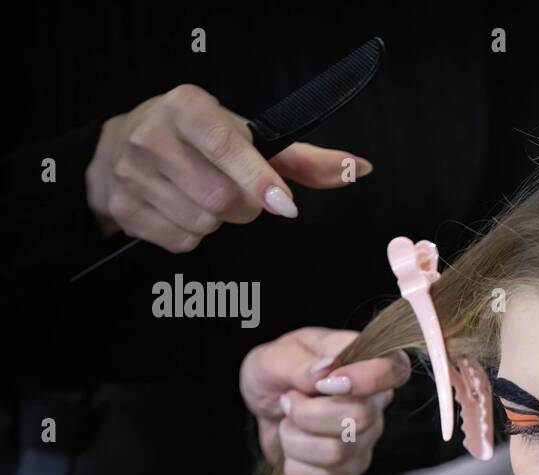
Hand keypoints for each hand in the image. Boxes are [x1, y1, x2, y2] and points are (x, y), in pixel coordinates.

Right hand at [85, 83, 373, 251]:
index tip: (285, 204)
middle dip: (244, 206)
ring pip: (203, 222)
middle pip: (222, 199)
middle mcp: (152, 134)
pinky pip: (182, 240)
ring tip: (206, 196)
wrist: (118, 150)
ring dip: (219, 221)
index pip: (228, 148)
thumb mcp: (245, 137)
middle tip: (238, 192)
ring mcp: (131, 173)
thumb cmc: (197, 142)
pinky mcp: (123, 207)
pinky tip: (183, 209)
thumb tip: (359, 169)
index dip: (260, 180)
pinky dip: (193, 234)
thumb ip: (304, 159)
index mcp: (188, 108)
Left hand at [240, 328, 410, 474]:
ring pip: (337, 452)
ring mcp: (365, 440)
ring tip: (288, 423)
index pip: (394, 370)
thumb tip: (325, 372)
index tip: (323, 384)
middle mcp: (374, 404)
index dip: (365, 379)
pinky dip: (296, 466)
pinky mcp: (349, 469)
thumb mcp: (273, 358)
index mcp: (365, 363)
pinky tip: (293, 447)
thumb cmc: (275, 374)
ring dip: (295, 439)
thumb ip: (299, 364)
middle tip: (289, 401)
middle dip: (308, 414)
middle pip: (360, 419)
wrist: (263, 406)